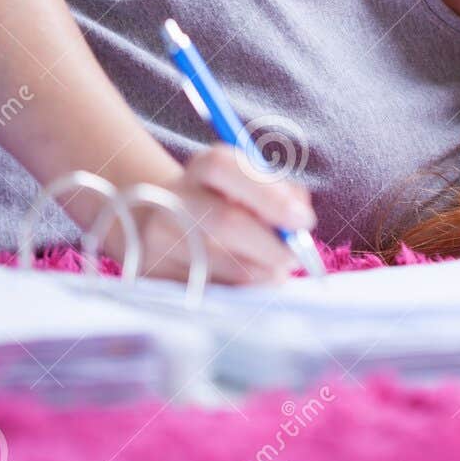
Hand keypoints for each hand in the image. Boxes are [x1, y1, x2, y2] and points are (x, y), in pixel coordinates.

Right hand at [103, 143, 316, 285]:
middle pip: (225, 221)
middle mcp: (172, 199)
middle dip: (271, 246)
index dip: (268, 194)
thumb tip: (300, 221)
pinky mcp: (156, 276)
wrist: (164, 227)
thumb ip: (284, 194)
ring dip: (259, 274)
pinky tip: (244, 285)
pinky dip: (238, 292)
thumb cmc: (227, 205)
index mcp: (203, 168)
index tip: (303, 221)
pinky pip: (209, 291)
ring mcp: (158, 240)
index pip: (227, 168)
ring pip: (220, 265)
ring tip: (271, 272)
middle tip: (294, 258)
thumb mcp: (252, 187)